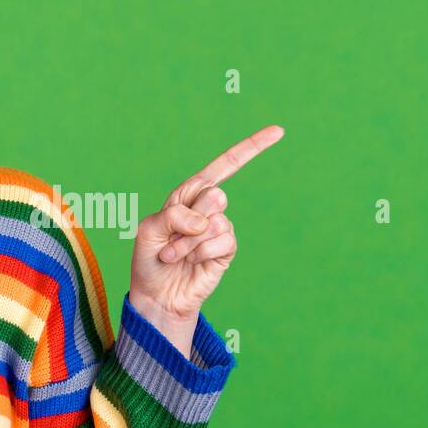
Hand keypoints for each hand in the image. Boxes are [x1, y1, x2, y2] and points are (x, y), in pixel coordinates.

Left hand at [129, 125, 284, 350]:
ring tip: (175, 255)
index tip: (278, 131)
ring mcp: (220, 229)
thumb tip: (207, 220)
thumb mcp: (149, 230)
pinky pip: (221, 241)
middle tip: (170, 240)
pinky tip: (192, 263)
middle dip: (186, 221)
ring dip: (187, 244)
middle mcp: (208, 208)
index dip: (251, 148)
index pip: (224, 166)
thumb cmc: (149, 259)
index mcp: (189, 193)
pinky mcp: (226, 250)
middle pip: (214, 196)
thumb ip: (173, 216)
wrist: (157, 295)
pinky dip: (200, 253)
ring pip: (214, 223)